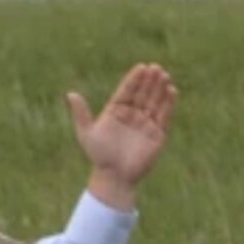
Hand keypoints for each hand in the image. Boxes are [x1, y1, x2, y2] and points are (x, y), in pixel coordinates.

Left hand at [70, 63, 176, 208]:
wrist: (114, 177)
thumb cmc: (99, 156)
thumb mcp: (86, 133)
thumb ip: (81, 113)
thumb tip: (71, 93)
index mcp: (116, 111)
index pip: (127, 91)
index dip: (134, 79)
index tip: (141, 67)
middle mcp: (132, 115)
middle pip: (143, 93)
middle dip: (149, 80)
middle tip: (155, 67)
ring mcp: (146, 124)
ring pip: (155, 102)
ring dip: (160, 88)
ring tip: (164, 75)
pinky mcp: (158, 134)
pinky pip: (165, 116)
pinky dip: (169, 104)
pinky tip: (172, 91)